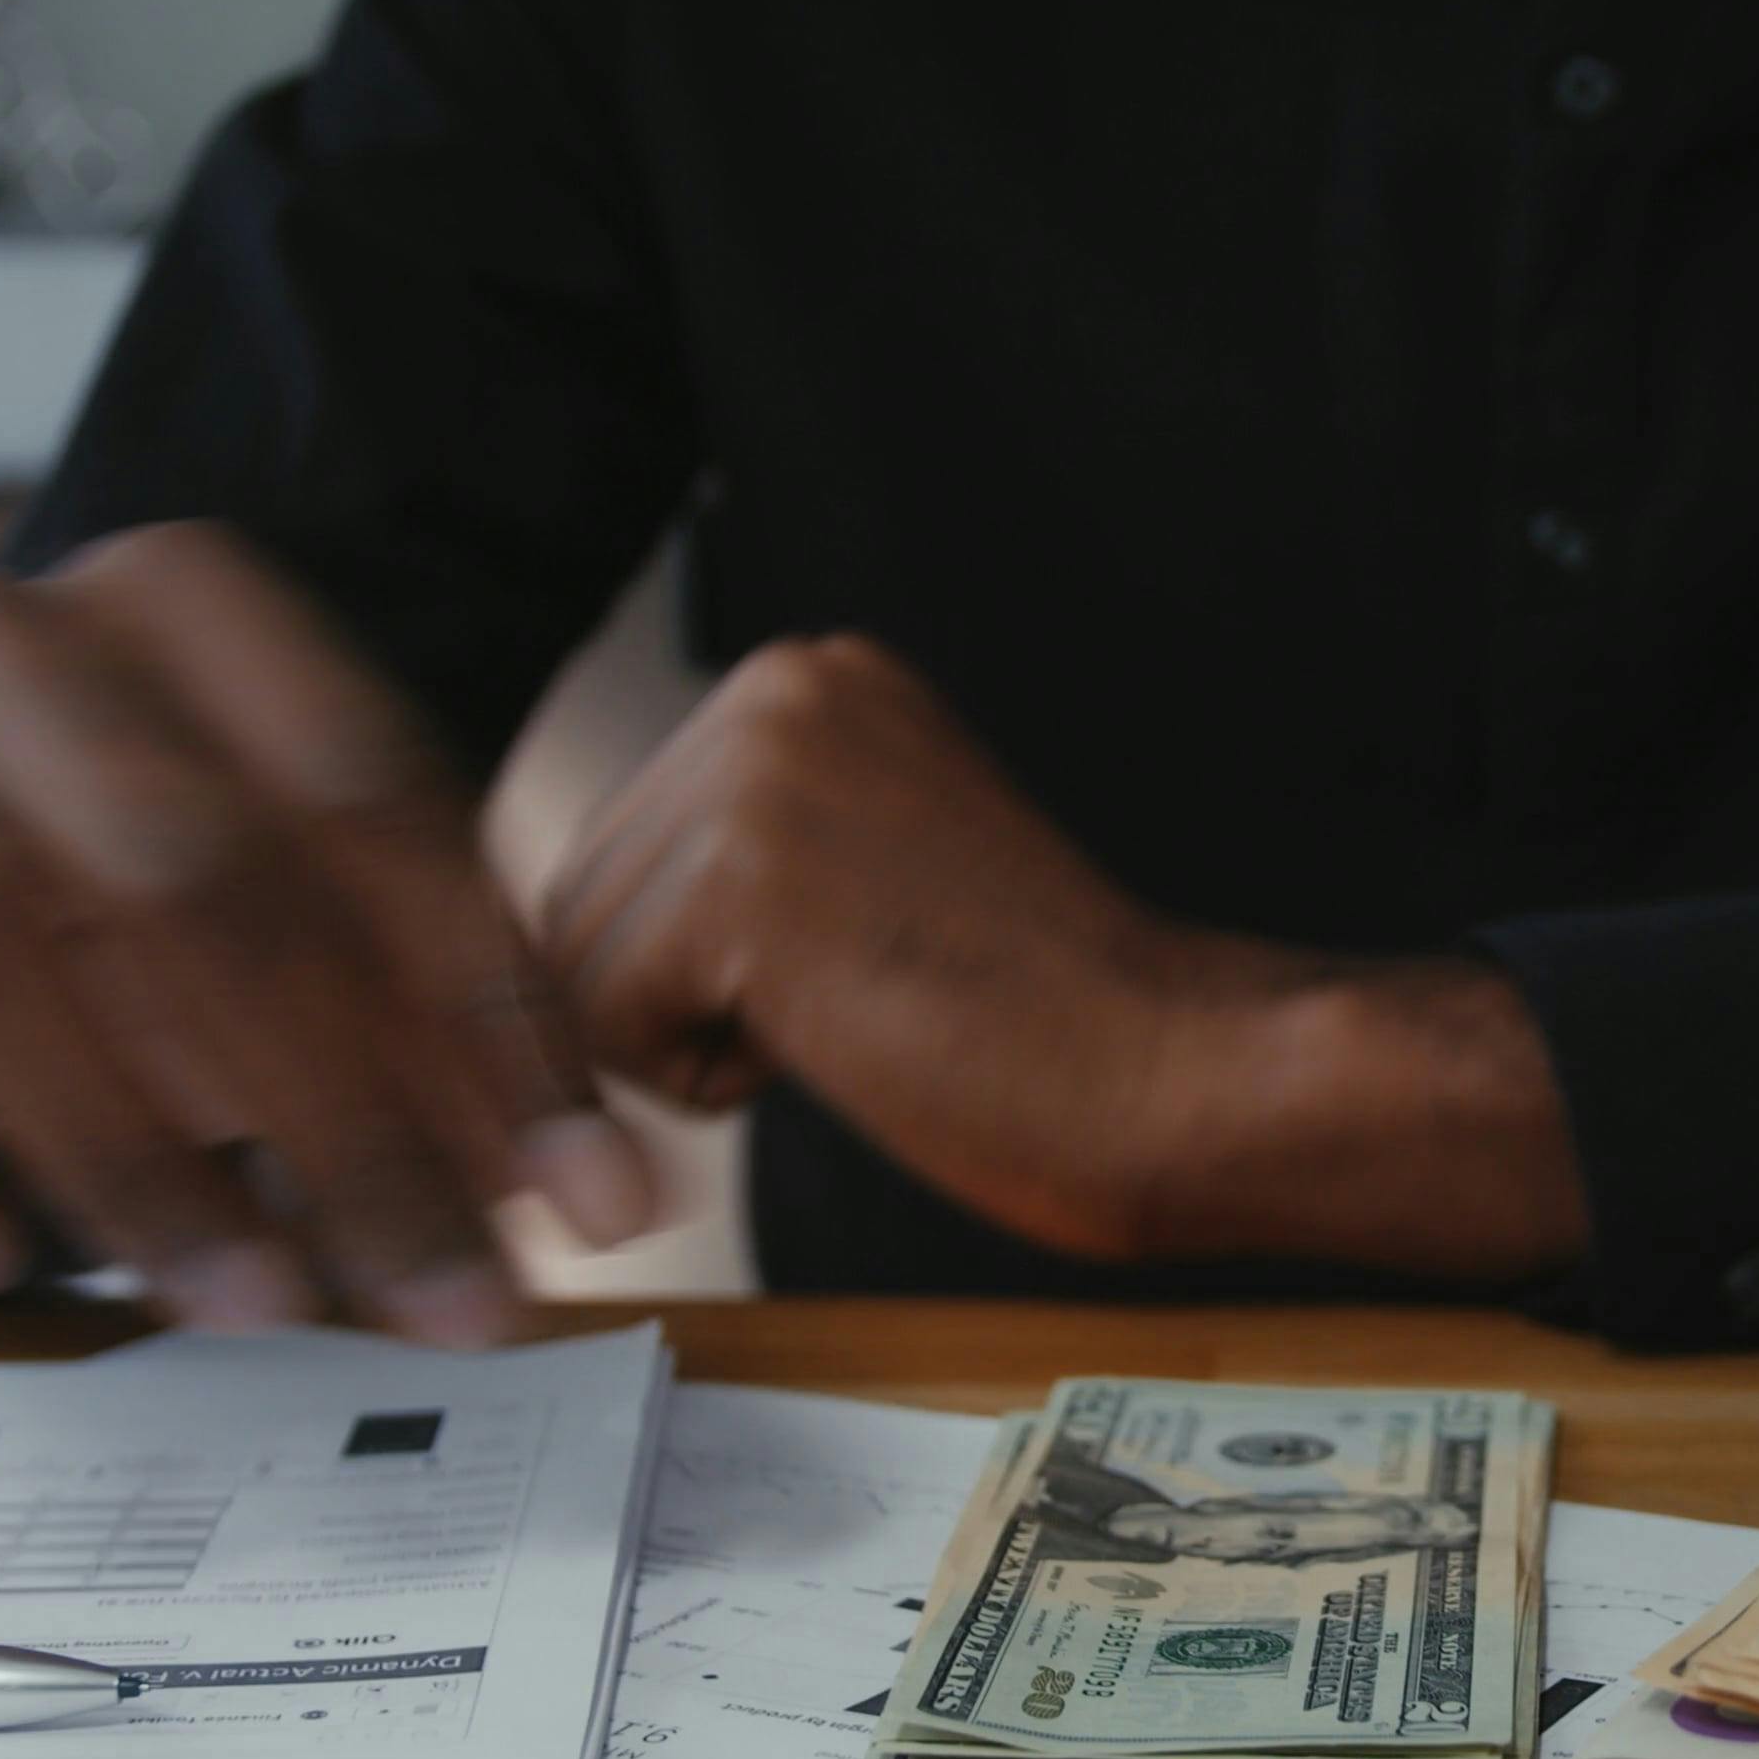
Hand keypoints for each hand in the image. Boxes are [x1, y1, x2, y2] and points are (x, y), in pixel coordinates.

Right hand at [0, 523, 656, 1341]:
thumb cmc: (151, 863)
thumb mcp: (327, 903)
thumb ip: (456, 1020)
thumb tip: (603, 1194)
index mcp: (178, 600)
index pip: (372, 800)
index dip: (494, 1017)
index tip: (589, 1202)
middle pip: (184, 872)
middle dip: (338, 1112)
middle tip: (443, 1290)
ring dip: (125, 1149)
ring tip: (252, 1300)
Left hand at [540, 632, 1587, 1275]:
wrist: (1176, 1072)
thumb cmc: (1052, 1018)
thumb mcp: (876, 866)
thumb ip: (755, 845)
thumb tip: (604, 918)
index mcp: (815, 676)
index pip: (631, 847)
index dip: (715, 963)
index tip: (871, 968)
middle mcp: (777, 688)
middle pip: (584, 898)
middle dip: (689, 999)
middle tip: (874, 1003)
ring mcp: (755, 771)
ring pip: (582, 965)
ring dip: (699, 1040)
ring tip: (866, 1018)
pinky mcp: (738, 880)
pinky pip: (604, 1025)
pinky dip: (705, 1082)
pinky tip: (849, 1043)